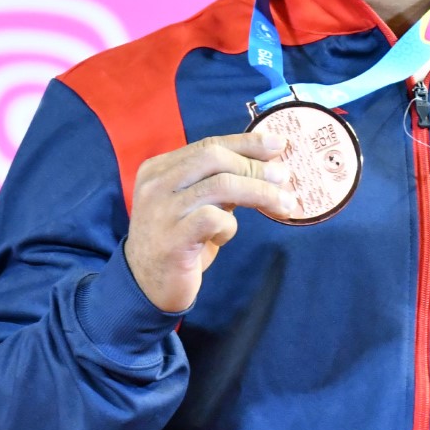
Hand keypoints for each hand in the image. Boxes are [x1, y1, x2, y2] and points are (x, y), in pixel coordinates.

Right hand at [124, 132, 294, 312]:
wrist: (145, 287)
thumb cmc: (179, 242)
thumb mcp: (195, 204)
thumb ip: (218, 183)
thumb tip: (268, 166)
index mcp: (159, 168)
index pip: (209, 144)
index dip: (247, 143)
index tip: (279, 144)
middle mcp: (156, 184)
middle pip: (215, 157)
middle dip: (255, 165)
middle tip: (284, 177)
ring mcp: (161, 210)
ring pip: (221, 185)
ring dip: (259, 192)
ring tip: (283, 204)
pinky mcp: (172, 238)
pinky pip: (213, 218)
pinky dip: (229, 225)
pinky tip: (224, 237)